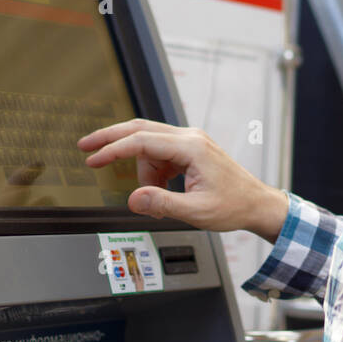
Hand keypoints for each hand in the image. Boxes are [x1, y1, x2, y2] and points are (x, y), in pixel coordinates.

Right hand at [78, 119, 287, 239]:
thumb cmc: (233, 206)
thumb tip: (133, 198)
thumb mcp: (196, 212)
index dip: (113, 150)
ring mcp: (191, 141)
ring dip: (143, 171)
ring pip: (150, 146)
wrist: (256, 203)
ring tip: (156, 199)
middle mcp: (190, 137)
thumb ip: (162, 205)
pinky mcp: (191, 150)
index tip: (92, 160)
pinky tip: (165, 191)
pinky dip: (153, 172)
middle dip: (112, 139)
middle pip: (141, 129)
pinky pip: (160, 155)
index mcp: (192, 147)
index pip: (142, 141)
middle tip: (85, 148)